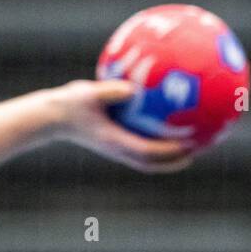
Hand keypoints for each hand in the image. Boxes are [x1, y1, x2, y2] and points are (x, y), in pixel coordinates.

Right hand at [48, 79, 193, 172]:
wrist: (53, 117)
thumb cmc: (69, 103)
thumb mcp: (86, 94)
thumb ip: (109, 92)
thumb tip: (132, 88)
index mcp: (113, 140)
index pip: (145, 151)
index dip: (167, 151)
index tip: (186, 145)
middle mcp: (117, 148)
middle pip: (151, 163)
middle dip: (174, 160)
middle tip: (197, 151)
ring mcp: (116, 148)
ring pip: (146, 159)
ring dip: (168, 157)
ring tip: (190, 146)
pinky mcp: (114, 142)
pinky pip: (140, 145)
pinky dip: (156, 143)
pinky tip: (165, 127)